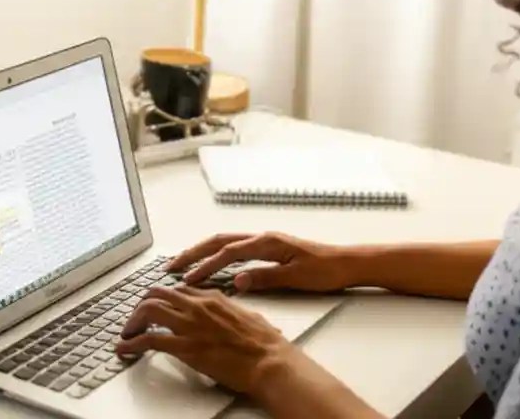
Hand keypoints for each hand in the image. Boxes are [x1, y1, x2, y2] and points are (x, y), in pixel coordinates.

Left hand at [114, 286, 299, 395]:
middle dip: (142, 304)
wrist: (269, 362)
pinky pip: (149, 340)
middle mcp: (198, 306)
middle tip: (137, 317)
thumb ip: (232, 312)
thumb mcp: (249, 317)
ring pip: (148, 310)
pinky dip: (131, 344)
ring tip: (127, 332)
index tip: (156, 305)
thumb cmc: (266, 344)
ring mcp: (189, 325)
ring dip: (133, 321)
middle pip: (158, 293)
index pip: (178, 290)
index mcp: (213, 298)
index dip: (163, 297)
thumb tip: (230, 315)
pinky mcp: (185, 347)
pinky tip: (124, 349)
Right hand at [169, 232, 355, 293]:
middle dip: (193, 252)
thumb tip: (236, 281)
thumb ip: (264, 278)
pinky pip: (235, 248)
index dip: (206, 266)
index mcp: (267, 243)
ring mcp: (265, 241)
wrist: (347, 263)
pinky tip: (211, 265)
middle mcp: (263, 237)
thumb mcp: (295, 277)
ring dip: (203, 251)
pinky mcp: (268, 248)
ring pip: (225, 242)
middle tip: (172, 266)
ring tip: (184, 264)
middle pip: (219, 241)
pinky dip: (217, 254)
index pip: (227, 254)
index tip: (188, 279)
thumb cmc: (325, 270)